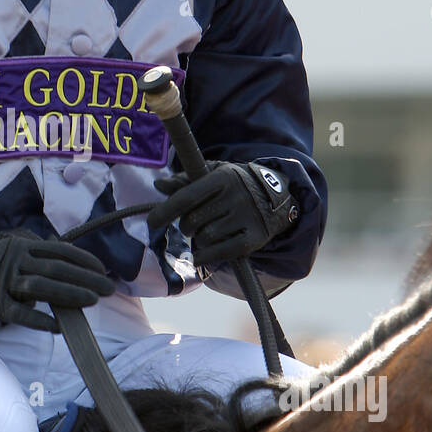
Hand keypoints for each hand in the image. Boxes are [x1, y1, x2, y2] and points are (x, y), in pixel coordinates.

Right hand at [0, 229, 114, 332]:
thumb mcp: (7, 252)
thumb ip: (31, 257)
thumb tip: (62, 266)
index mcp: (21, 247)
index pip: (60, 251)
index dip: (84, 261)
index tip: (102, 269)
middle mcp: (15, 261)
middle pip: (58, 269)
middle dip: (86, 279)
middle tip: (107, 288)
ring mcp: (4, 282)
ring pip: (43, 288)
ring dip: (70, 295)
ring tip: (91, 302)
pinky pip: (21, 314)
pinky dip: (40, 320)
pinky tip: (58, 327)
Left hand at [147, 161, 299, 267]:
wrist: (280, 195)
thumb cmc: (235, 184)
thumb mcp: (214, 174)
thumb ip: (186, 181)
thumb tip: (159, 185)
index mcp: (221, 178)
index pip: (186, 198)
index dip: (165, 212)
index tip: (151, 222)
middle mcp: (235, 196)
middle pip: (192, 221)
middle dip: (186, 226)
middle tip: (192, 225)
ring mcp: (247, 217)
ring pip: (205, 238)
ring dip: (199, 240)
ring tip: (206, 233)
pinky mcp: (256, 237)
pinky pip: (222, 253)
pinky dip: (206, 257)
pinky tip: (200, 256)